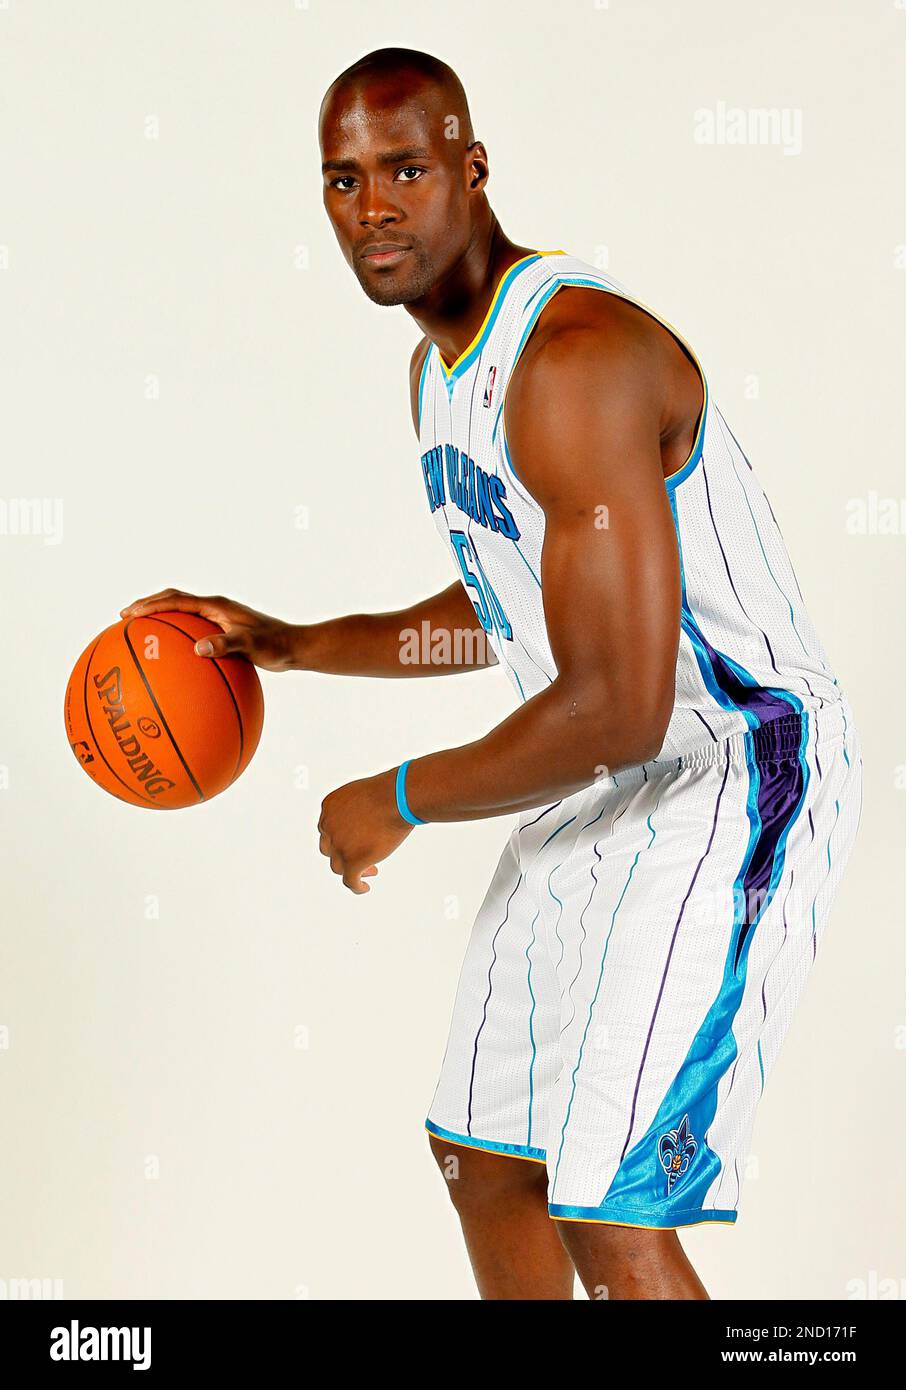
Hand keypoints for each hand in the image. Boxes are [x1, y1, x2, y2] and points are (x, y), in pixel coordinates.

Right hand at [119, 588, 297, 671]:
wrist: (293, 646)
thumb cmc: (274, 645)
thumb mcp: (251, 646)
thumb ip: (226, 644)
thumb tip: (198, 649)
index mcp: (216, 605)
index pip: (176, 601)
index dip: (151, 605)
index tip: (129, 613)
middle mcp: (214, 608)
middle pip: (173, 600)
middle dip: (148, 605)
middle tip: (124, 616)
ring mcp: (217, 618)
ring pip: (181, 612)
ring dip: (159, 617)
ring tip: (139, 631)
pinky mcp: (222, 630)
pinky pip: (192, 629)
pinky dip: (176, 637)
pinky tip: (171, 657)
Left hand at [318, 769, 413, 893]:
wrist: (398, 797)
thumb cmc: (389, 791)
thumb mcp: (365, 795)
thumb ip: (358, 809)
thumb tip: (366, 823)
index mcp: (329, 807)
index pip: (328, 830)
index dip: (341, 839)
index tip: (356, 842)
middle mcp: (328, 826)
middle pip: (330, 849)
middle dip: (344, 854)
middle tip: (362, 856)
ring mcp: (339, 845)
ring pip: (338, 866)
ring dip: (351, 870)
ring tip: (371, 870)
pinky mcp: (352, 860)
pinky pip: (350, 880)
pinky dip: (356, 886)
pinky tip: (365, 887)